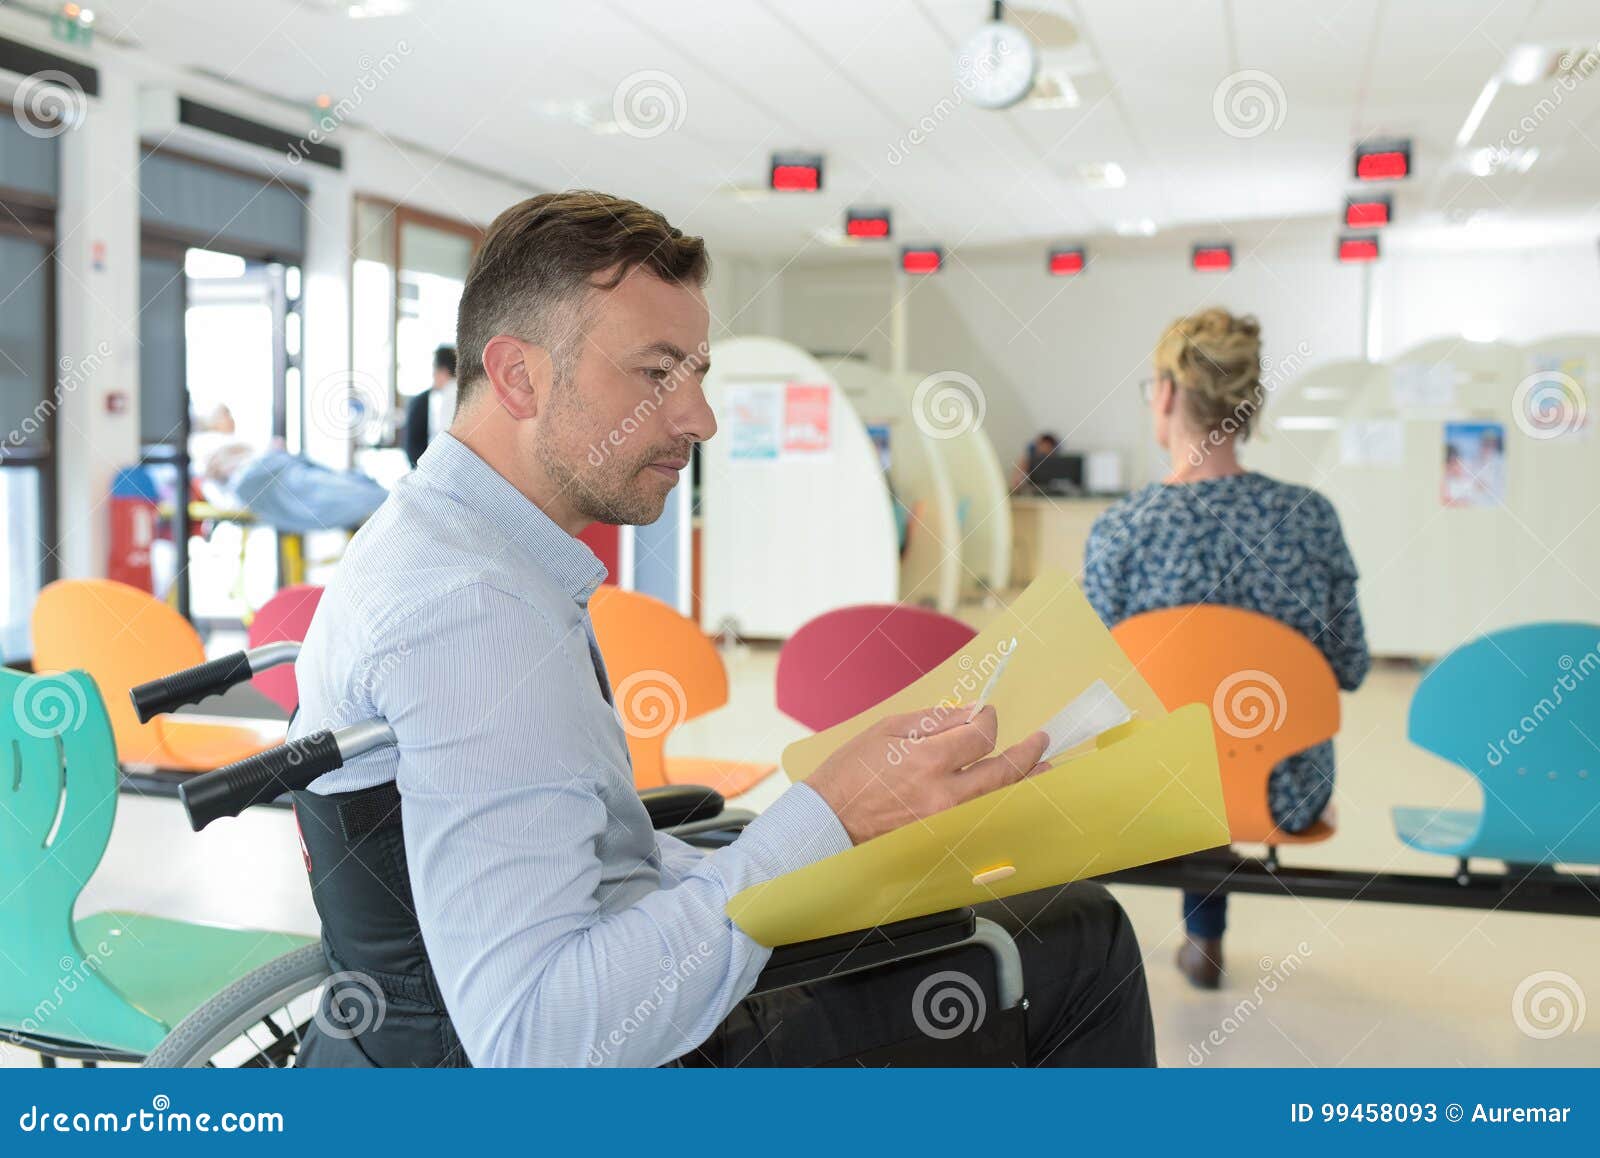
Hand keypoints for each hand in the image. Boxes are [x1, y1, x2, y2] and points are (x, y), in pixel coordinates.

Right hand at [806, 705, 1049, 844]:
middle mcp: (944, 793)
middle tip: (1042, 742)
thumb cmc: (850, 772)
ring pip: (1000, 798)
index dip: (988, 720)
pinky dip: (1002, 804)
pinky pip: (982, 817)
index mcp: (928, 760)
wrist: (828, 821)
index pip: (980, 737)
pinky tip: (1014, 796)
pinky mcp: (943, 836)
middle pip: (1003, 772)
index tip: (985, 714)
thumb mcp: (887, 730)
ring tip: (1046, 769)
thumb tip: (970, 713)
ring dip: (1026, 781)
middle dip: (1028, 753)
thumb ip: (933, 720)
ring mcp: (946, 820)